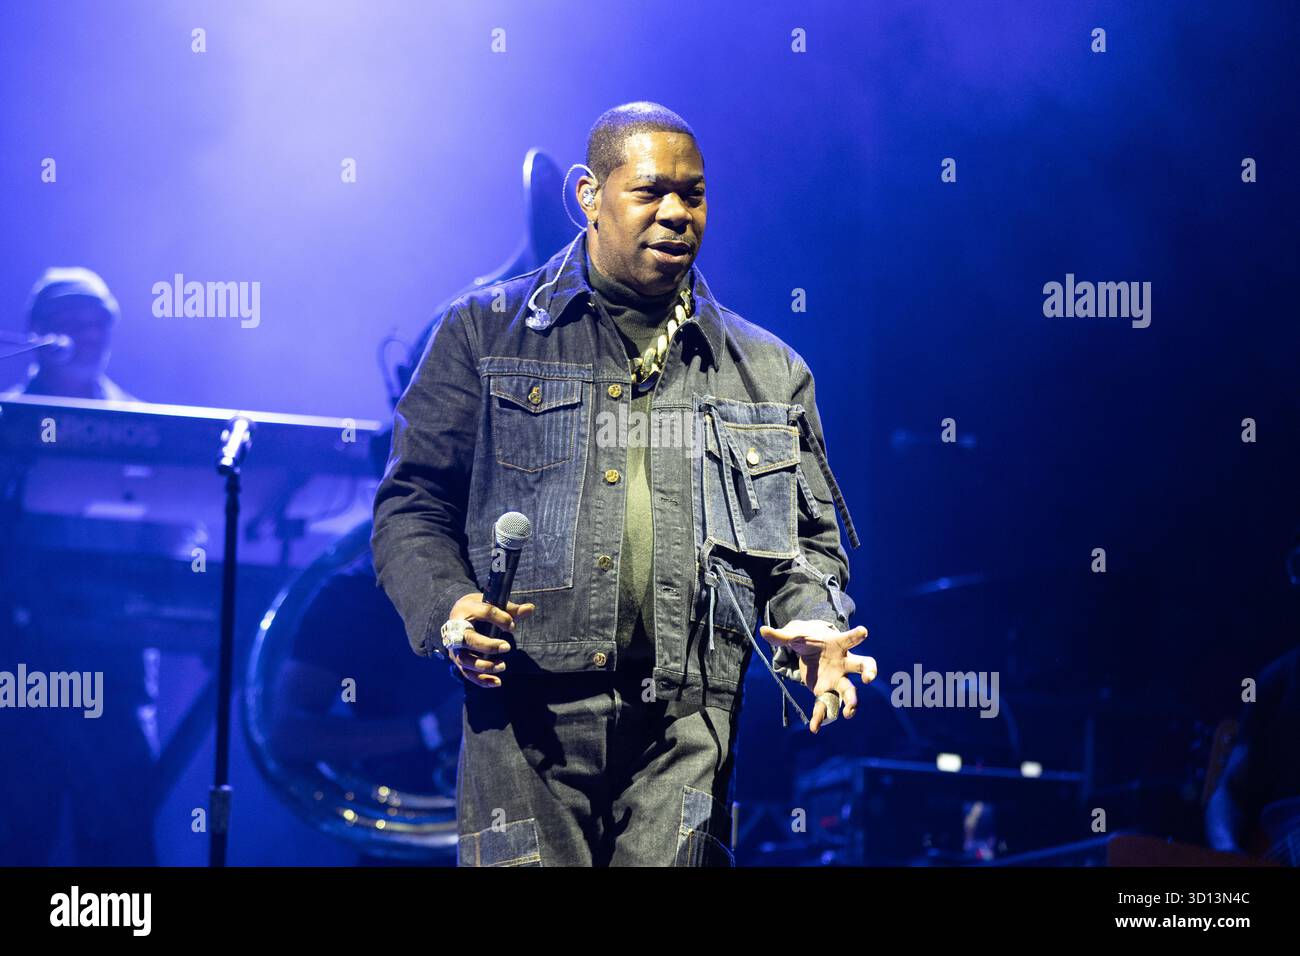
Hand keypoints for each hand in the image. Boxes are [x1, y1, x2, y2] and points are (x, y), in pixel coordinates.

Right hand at [445, 592, 536, 687]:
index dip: (500, 619)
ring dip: (484, 665)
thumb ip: (511, 610)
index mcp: (465, 609)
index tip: (512, 626)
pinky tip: (497, 682)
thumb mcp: (491, 604)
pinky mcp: (458, 661)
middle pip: (469, 640)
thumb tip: (530, 608)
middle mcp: (456, 630)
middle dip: (489, 646)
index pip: (483, 613)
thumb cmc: (478, 610)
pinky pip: (467, 673)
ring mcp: (455, 647)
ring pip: (466, 660)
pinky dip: (481, 680)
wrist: (457, 616)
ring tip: (502, 666)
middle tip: (507, 647)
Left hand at [758, 619, 875, 733]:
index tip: (863, 631)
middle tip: (868, 677)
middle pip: (861, 665)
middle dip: (868, 671)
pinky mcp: (827, 691)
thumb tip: (762, 630)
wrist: (809, 649)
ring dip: (851, 701)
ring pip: (849, 690)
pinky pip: (827, 705)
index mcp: (838, 644)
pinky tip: (814, 727)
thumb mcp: (794, 636)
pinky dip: (821, 716)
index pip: (850, 638)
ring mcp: (838, 679)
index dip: (857, 635)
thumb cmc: (808, 639)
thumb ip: (781, 636)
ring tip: (848, 713)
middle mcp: (843, 662)